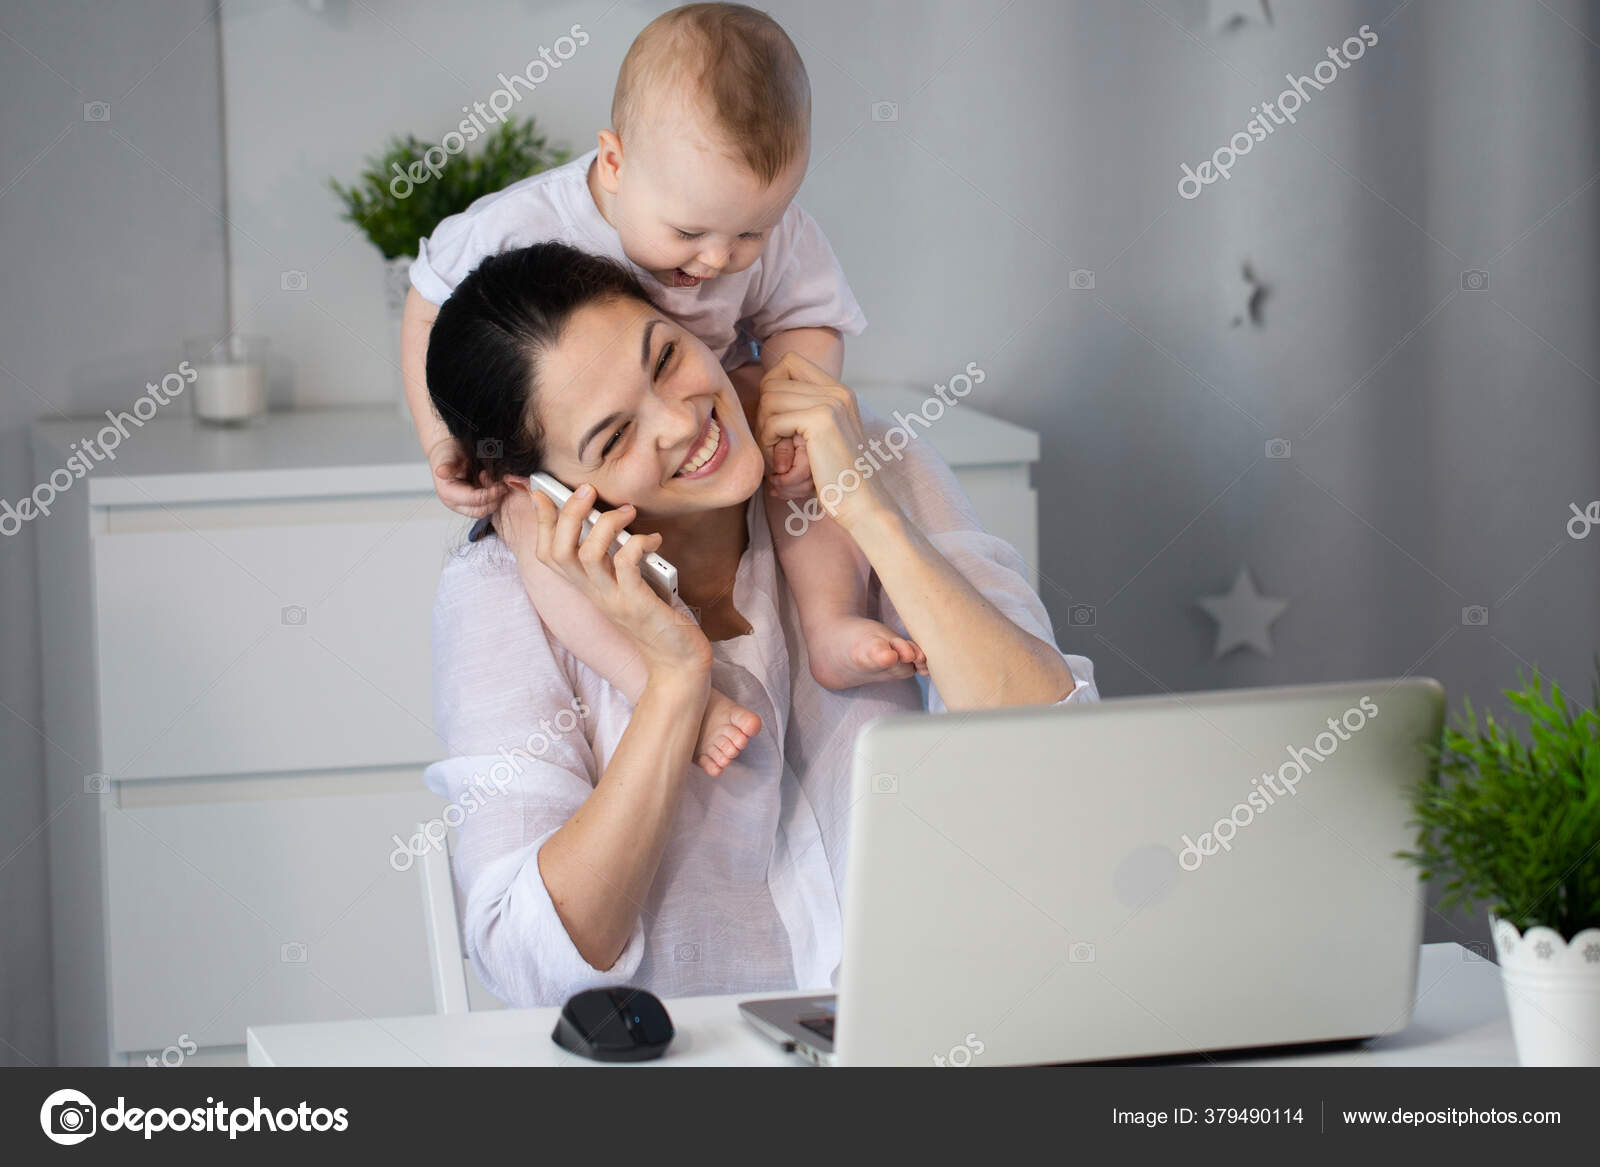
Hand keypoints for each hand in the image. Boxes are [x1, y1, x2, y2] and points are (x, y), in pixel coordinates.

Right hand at [429, 437, 505, 517]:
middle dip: (494, 499)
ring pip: (486, 509)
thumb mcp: (448, 456)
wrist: (447, 452)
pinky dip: (494, 497)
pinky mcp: (471, 503)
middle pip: (481, 511)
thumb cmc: (448, 453)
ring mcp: (463, 504)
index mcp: (448, 494)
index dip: (490, 494)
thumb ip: (448, 465)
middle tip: (500, 484)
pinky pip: (486, 505)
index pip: (474, 500)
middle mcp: (455, 503)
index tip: (501, 486)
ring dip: (495, 498)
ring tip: (494, 480)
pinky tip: (493, 483)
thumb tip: (440, 471)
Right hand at [496, 481, 711, 679]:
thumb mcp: (628, 587)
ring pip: (587, 555)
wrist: (678, 663)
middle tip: (588, 491)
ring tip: (627, 512)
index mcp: (588, 589)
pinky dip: (637, 543)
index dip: (542, 524)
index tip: (542, 494)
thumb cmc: (658, 619)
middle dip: (568, 514)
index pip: (548, 556)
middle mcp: (594, 595)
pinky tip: (654, 540)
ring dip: (605, 524)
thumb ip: (616, 561)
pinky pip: (626, 565)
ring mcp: (613, 600)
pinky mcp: (637, 604)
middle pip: (559, 551)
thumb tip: (612, 523)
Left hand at [756, 352, 897, 530]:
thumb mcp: (819, 438)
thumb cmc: (836, 479)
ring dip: (764, 433)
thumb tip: (763, 392)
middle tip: (774, 448)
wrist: (862, 504)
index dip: (771, 386)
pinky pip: (773, 422)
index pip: (789, 361)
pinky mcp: (820, 420)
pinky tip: (782, 466)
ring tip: (778, 460)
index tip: (774, 420)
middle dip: (764, 416)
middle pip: (773, 382)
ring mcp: (831, 403)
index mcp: (839, 391)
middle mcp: (837, 391)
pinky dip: (769, 446)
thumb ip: (800, 413)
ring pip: (769, 400)